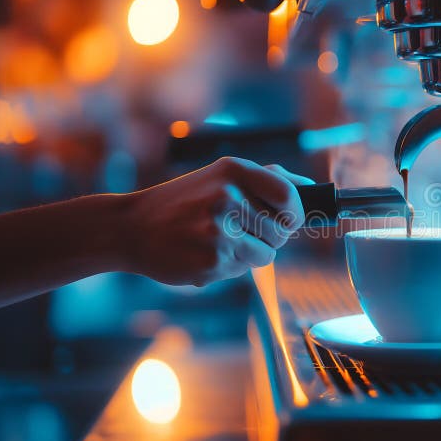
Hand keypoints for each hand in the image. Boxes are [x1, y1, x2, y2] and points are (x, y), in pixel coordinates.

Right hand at [126, 157, 313, 286]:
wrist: (131, 227)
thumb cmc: (183, 202)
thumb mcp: (220, 177)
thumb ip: (266, 180)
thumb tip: (309, 189)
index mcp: (235, 171)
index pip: (289, 198)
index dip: (294, 214)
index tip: (287, 220)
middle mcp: (229, 197)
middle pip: (282, 231)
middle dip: (268, 235)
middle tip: (238, 230)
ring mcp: (221, 230)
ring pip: (267, 254)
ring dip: (249, 253)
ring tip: (218, 241)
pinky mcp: (213, 260)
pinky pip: (244, 270)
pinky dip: (230, 266)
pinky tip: (205, 253)